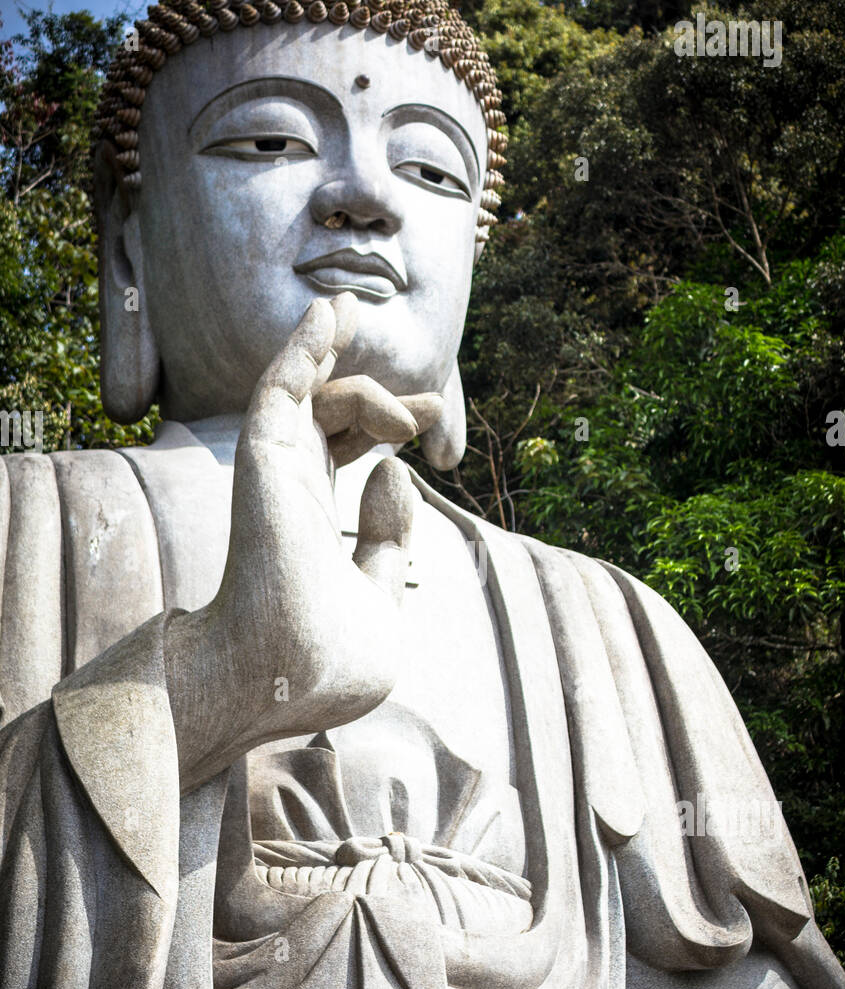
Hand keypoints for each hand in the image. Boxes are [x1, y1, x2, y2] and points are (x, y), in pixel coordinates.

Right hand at [164, 293, 441, 790]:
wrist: (292, 677)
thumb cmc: (330, 659)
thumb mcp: (381, 599)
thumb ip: (390, 540)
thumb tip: (397, 473)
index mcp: (312, 525)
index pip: (346, 453)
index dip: (387, 427)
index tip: (433, 421)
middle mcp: (290, 491)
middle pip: (330, 417)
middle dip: (382, 400)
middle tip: (434, 404)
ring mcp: (276, 472)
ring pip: (312, 394)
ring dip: (365, 384)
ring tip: (417, 416)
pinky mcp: (265, 457)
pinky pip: (282, 386)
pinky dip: (304, 346)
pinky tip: (332, 311)